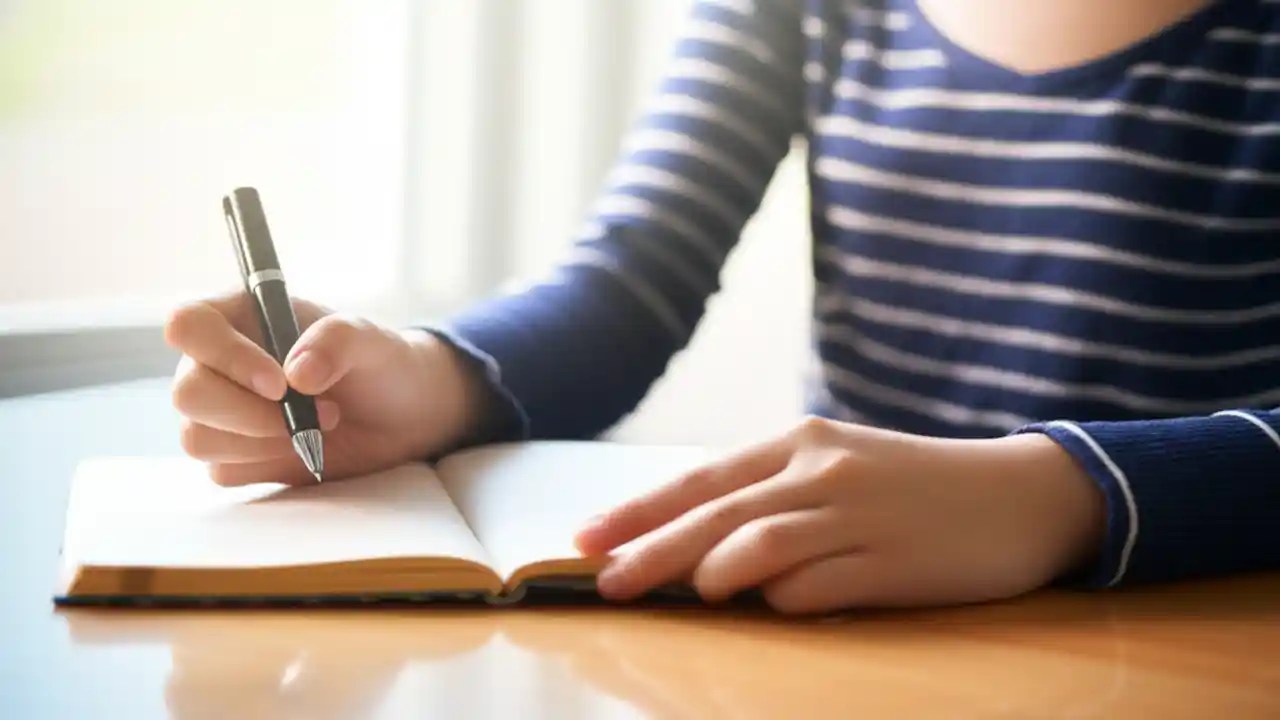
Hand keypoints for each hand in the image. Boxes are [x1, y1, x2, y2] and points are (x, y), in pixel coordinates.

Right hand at [164, 292, 490, 485]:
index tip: (279, 384)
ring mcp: (220, 411)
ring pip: (198, 438)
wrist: (400, 416)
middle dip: (252, 414)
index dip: (224, 356)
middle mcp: (217, 362)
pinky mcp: (233, 454)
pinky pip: (223, 472)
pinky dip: (267, 465)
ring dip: (263, 443)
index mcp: (240, 316)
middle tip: (322, 414)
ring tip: (320, 428)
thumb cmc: (381, 364)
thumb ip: (338, 341)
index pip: (189, 325)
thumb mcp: (373, 341)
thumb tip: (296, 374)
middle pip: (187, 392)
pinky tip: (306, 449)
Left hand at [575, 417, 1104, 613]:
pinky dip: (782, 599)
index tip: (586, 539)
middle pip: (716, 514)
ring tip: (680, 594)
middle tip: (603, 581)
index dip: (639, 511)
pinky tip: (763, 607)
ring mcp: (858, 517)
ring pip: (760, 544)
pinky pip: (820, 585)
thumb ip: (770, 495)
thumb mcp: (837, 466)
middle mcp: (822, 472)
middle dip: (651, 549)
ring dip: (710, 572)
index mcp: (800, 444)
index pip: (700, 479)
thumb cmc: (912, 485)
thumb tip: (691, 543)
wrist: (1018, 493)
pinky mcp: (893, 562)